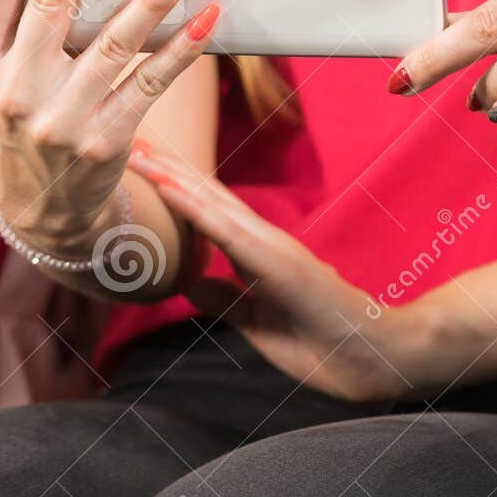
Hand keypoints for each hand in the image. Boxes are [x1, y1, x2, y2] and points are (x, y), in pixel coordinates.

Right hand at [0, 0, 220, 255]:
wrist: (43, 211)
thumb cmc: (26, 125)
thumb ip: (14, 29)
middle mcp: (17, 91)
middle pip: (50, 3)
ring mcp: (62, 119)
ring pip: (112, 43)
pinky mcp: (106, 141)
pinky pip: (151, 83)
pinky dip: (183, 49)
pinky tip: (208, 16)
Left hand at [128, 145, 430, 402]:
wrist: (369, 359)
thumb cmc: (319, 340)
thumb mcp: (256, 318)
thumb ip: (226, 298)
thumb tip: (190, 283)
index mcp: (257, 252)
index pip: (207, 210)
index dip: (172, 184)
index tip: (139, 162)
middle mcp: (261, 240)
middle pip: (205, 195)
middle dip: (165, 167)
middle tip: (127, 136)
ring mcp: (270, 248)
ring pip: (212, 203)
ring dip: (171, 176)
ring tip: (138, 151)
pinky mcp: (277, 263)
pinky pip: (228, 231)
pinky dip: (195, 207)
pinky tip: (168, 187)